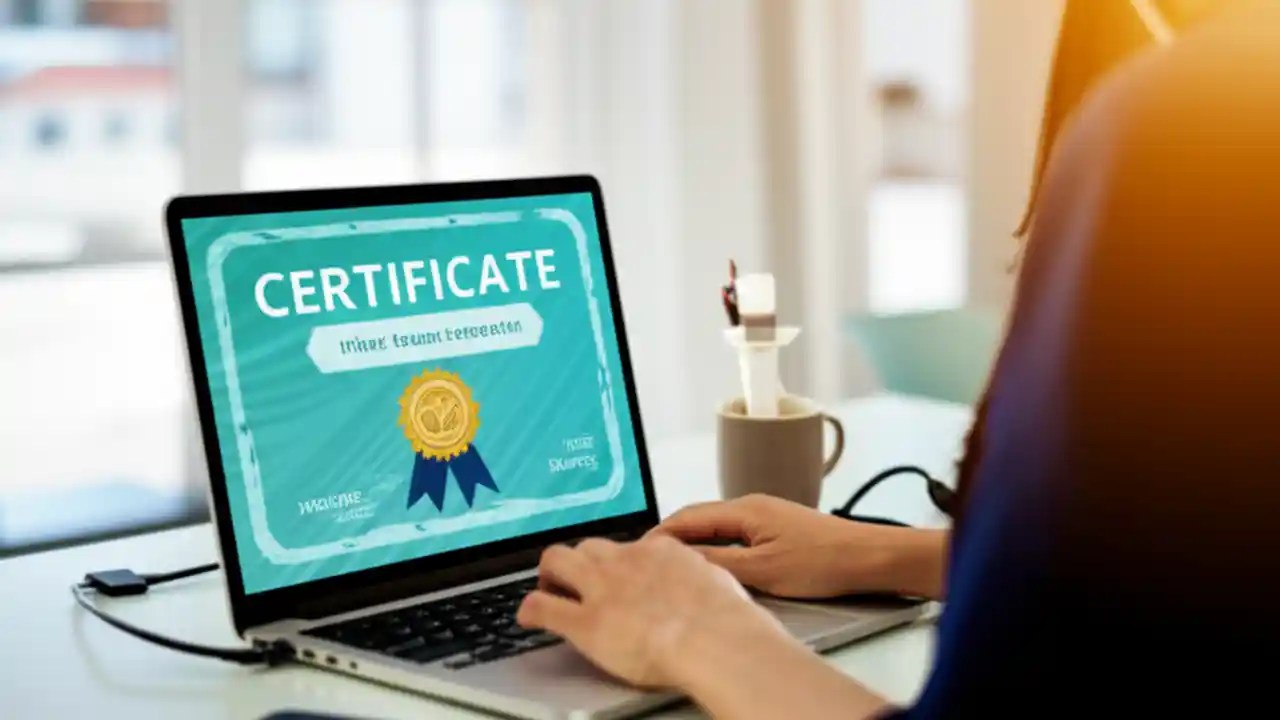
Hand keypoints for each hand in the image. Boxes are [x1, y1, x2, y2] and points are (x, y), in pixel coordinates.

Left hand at [515, 535, 797, 689]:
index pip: (628, 546)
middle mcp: (625, 562)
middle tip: (573, 578)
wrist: (715, 640)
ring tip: (547, 588)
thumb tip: (704, 585)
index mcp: (659, 552)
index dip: (617, 561)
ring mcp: (602, 589)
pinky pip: (542, 607)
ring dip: (549, 574)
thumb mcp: (718, 582)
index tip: (615, 571)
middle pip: (587, 546)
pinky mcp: (585, 622)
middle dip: (577, 560)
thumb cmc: (726, 620)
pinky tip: (526, 617)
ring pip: (556, 561)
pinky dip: (529, 610)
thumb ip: (699, 578)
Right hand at [651, 494, 946, 599]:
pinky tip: (712, 568)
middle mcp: (750, 506)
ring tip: (673, 568)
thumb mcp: (762, 570)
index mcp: (742, 509)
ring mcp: (764, 517)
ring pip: (715, 529)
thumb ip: (717, 563)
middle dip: (670, 539)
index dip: (658, 534)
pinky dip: (715, 549)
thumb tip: (679, 560)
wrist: (868, 557)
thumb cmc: (822, 562)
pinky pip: (733, 536)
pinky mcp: (775, 531)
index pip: (686, 517)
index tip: (636, 552)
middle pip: (697, 520)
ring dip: (693, 545)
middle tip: (647, 563)